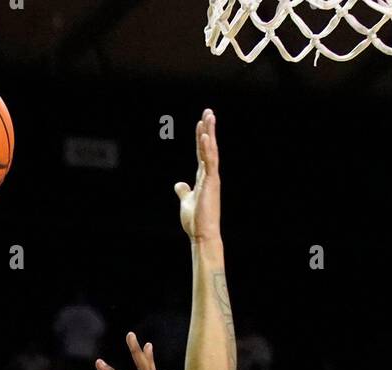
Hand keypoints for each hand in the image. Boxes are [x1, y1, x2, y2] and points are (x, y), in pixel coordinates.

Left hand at [175, 109, 220, 243]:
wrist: (202, 235)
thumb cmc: (196, 221)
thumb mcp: (186, 202)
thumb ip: (184, 191)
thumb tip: (179, 184)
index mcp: (203, 178)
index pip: (202, 153)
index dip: (200, 137)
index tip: (200, 123)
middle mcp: (209, 176)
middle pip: (208, 147)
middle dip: (208, 129)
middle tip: (208, 111)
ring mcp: (211, 178)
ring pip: (211, 150)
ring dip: (210, 132)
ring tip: (209, 116)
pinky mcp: (211, 183)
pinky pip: (209, 162)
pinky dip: (207, 148)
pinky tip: (204, 135)